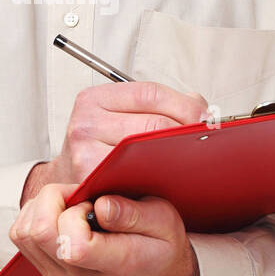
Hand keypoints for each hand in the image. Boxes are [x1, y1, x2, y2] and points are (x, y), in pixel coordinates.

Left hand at [10, 184, 200, 275]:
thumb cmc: (161, 247)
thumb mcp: (165, 221)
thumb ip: (134, 213)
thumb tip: (100, 206)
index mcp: (115, 264)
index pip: (73, 246)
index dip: (75, 213)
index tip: (95, 202)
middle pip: (38, 234)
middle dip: (53, 199)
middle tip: (81, 198)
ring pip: (23, 234)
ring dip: (41, 207)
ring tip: (72, 205)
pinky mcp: (48, 270)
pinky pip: (22, 238)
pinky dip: (34, 217)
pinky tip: (62, 214)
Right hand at [20, 80, 207, 204]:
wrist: (67, 182)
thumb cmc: (99, 149)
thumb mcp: (121, 117)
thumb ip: (158, 106)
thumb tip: (198, 105)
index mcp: (94, 98)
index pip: (151, 94)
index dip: (185, 106)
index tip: (207, 118)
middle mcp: (85, 122)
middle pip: (153, 123)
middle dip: (187, 132)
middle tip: (207, 141)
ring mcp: (85, 152)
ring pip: (147, 149)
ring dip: (177, 154)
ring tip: (193, 158)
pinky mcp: (91, 179)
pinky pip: (136, 175)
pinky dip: (159, 176)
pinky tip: (171, 176)